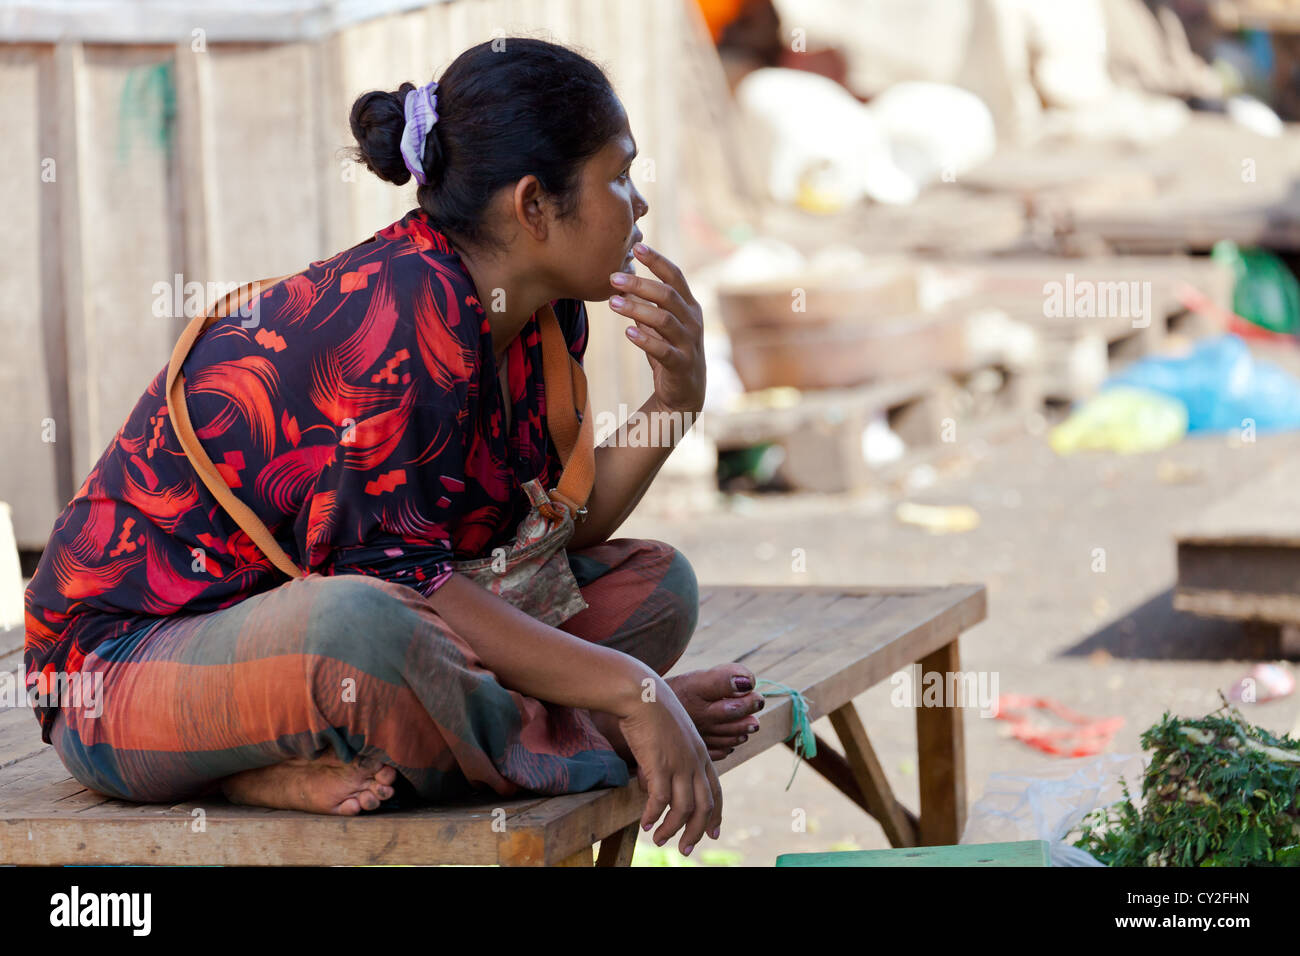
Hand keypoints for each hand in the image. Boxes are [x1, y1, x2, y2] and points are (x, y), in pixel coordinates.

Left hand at [609, 243, 706, 415]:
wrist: (685, 394)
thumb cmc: (669, 352)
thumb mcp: (658, 326)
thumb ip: (645, 305)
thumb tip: (622, 283)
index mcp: (689, 307)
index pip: (676, 276)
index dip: (657, 260)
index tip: (638, 246)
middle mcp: (692, 321)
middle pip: (668, 295)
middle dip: (640, 283)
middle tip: (613, 277)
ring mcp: (689, 343)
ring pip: (664, 320)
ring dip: (637, 309)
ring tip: (612, 303)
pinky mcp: (681, 365)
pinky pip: (663, 350)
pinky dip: (645, 340)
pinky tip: (627, 333)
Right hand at [616, 676, 722, 854]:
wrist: (641, 693)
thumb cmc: (650, 710)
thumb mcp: (669, 735)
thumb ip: (668, 759)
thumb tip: (652, 784)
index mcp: (701, 753)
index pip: (716, 791)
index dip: (716, 816)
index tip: (713, 834)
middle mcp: (695, 761)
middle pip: (705, 807)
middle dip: (696, 833)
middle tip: (685, 850)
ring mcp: (679, 763)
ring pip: (684, 809)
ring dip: (672, 829)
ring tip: (659, 839)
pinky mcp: (660, 765)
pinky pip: (660, 801)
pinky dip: (654, 816)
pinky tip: (645, 824)